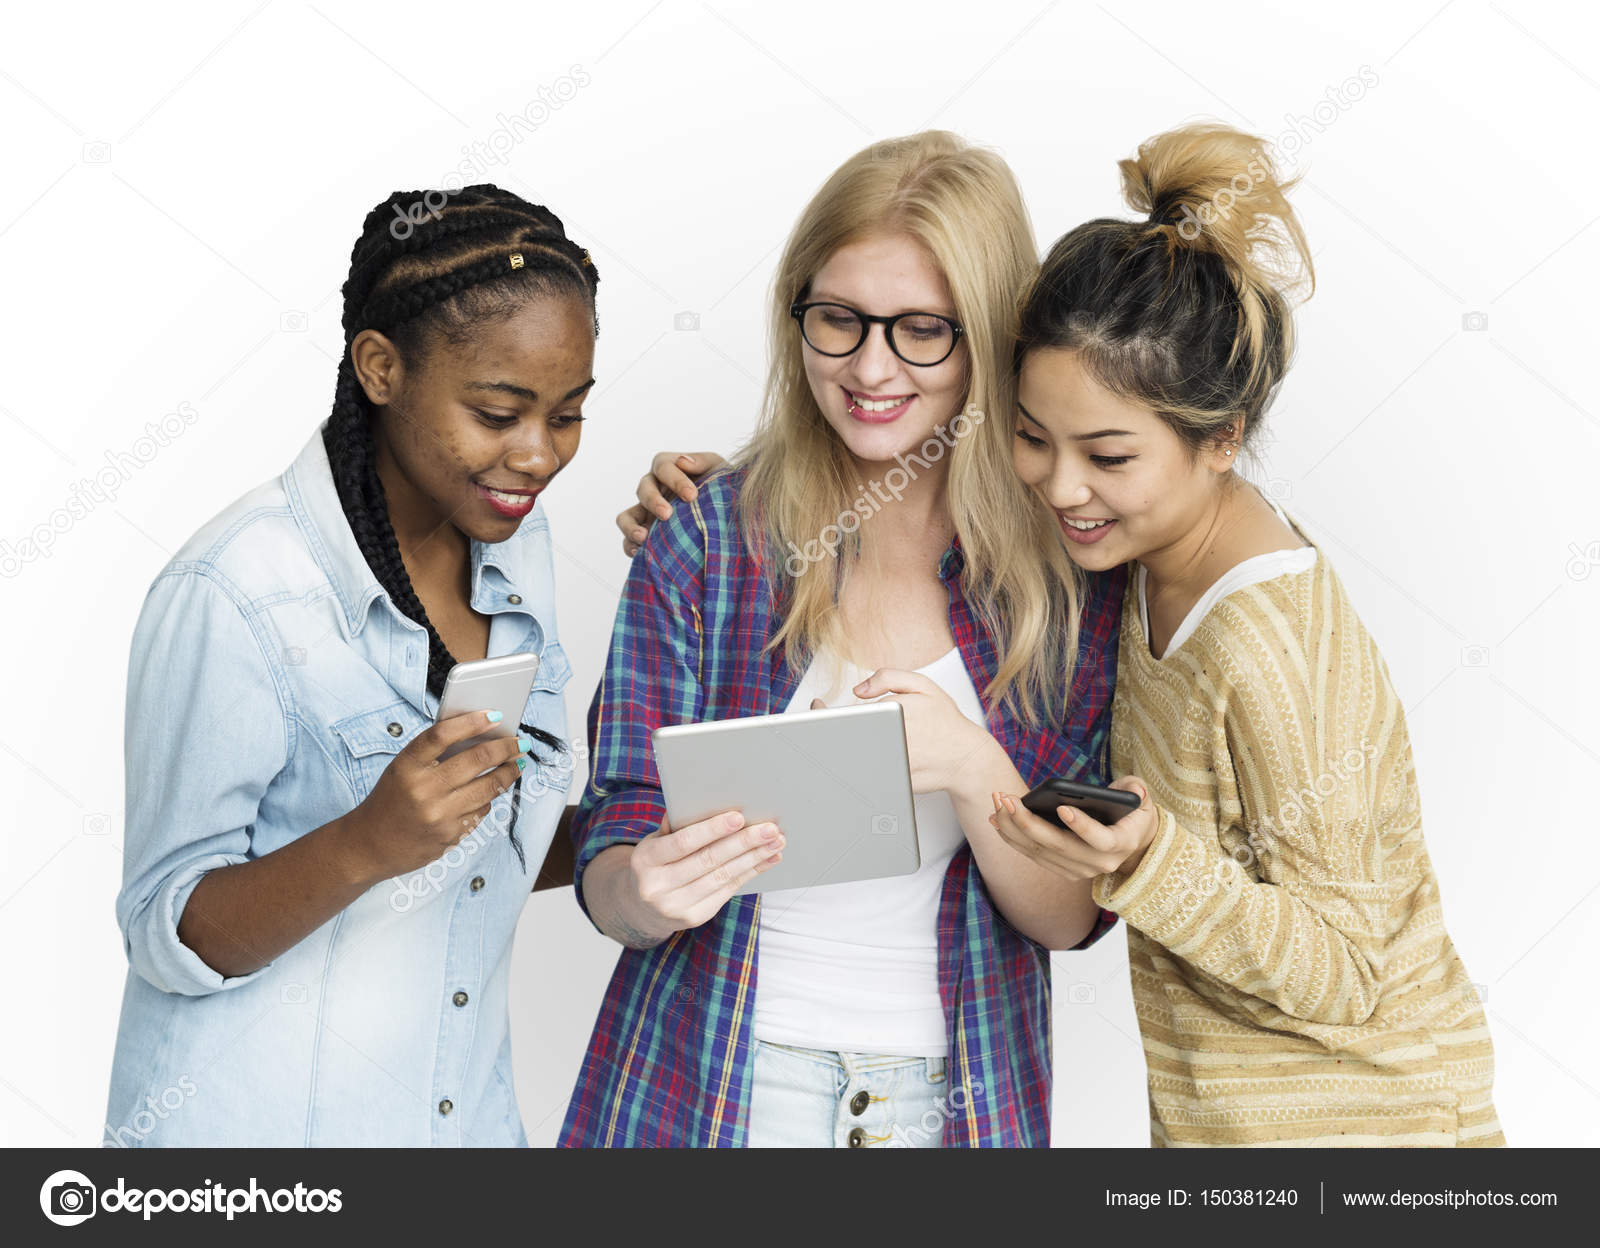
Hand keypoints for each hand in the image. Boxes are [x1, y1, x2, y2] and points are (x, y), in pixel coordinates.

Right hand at [341, 711, 535, 882]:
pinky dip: (489, 798)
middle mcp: (423, 789)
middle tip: (520, 741)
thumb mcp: (403, 769)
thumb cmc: (390, 800)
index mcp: (407, 766)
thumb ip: (434, 754)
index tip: (495, 714)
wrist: (369, 846)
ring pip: (489, 787)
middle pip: (476, 759)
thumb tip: (479, 734)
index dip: (472, 721)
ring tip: (517, 763)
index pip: (443, 734)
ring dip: (508, 772)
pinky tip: (490, 791)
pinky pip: (482, 810)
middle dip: (506, 748)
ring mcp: (439, 815)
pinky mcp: (451, 835)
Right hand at [616, 451, 727, 555]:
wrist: (729, 516)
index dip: (674, 480)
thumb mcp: (718, 468)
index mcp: (668, 469)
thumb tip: (683, 461)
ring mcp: (646, 513)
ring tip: (644, 537)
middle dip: (654, 501)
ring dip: (631, 526)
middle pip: (643, 489)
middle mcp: (653, 489)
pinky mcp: (645, 535)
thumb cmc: (721, 487)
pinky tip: (641, 552)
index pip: (662, 466)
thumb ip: (702, 461)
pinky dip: (630, 546)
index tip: (692, 496)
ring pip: (626, 516)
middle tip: (667, 515)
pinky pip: (628, 541)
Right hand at [618, 809, 784, 942]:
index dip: (712, 829)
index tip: (739, 817)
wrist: (642, 906)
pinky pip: (728, 890)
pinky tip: (767, 859)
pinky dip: (751, 872)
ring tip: (776, 843)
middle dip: (744, 843)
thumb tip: (707, 803)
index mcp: (645, 859)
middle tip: (770, 829)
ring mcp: (675, 906)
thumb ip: (677, 825)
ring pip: (723, 877)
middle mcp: (657, 886)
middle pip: (709, 860)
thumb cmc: (657, 862)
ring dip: (754, 858)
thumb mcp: (656, 841)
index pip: (683, 842)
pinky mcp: (694, 917)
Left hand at [812, 668, 994, 797]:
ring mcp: (892, 762)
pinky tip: (857, 764)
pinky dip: (855, 771)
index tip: (816, 709)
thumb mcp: (924, 686)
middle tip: (819, 731)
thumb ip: (888, 677)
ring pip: (852, 759)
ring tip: (837, 746)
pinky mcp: (894, 783)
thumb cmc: (945, 721)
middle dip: (827, 734)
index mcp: (892, 711)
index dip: (823, 713)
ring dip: (838, 754)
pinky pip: (866, 777)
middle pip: (844, 738)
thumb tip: (858, 690)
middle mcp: (890, 737)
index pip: (846, 713)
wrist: (968, 759)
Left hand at [989, 776, 1158, 881]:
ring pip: (1041, 852)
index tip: (1062, 807)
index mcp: (1120, 844)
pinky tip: (998, 819)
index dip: (1082, 826)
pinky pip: (1034, 855)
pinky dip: (1013, 838)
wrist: (1132, 843)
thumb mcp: (1142, 799)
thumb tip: (1134, 791)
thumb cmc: (1133, 813)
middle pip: (1059, 846)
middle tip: (1006, 799)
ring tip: (997, 804)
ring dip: (1014, 828)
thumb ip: (1138, 790)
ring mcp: (1080, 870)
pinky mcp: (1063, 870)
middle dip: (1028, 822)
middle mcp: (1099, 863)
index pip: (1101, 840)